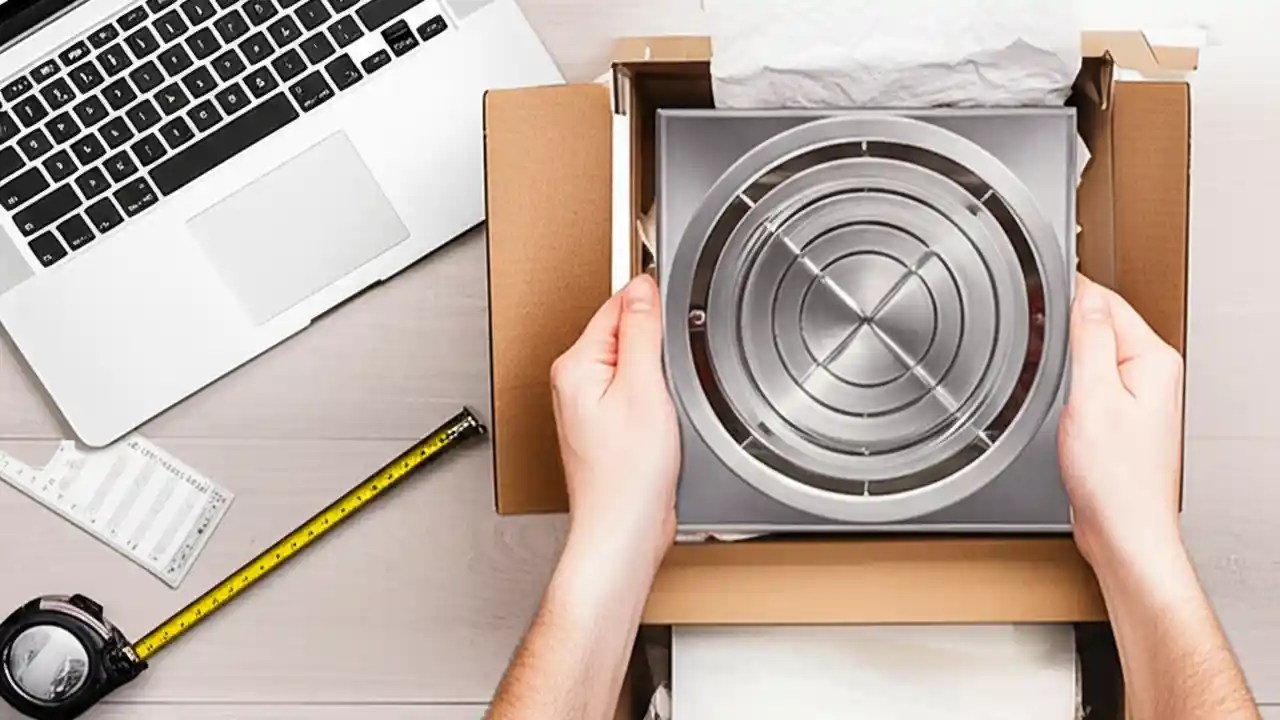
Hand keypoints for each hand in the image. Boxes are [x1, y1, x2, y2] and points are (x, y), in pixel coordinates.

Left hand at [550, 275, 678, 575]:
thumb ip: (641, 332)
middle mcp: (574, 381)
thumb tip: (642, 288)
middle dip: (655, 349)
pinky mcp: (607, 424)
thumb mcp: (643, 389)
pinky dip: (654, 401)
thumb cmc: (625, 476)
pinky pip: (635, 392)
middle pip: (626, 333)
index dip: (652, 309)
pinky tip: (658, 425)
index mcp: (574, 365)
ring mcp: (589, 404)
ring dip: (656, 378)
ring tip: (660, 411)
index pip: (616, 306)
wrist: (623, 529)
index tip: (672, 326)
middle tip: (665, 385)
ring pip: (634, 364)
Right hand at [1058, 274, 1184, 570]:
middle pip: (1099, 323)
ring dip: (1063, 353)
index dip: (1067, 294)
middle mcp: (1151, 374)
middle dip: (1062, 324)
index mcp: (1152, 360)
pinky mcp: (1119, 414)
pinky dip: (1068, 379)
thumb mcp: (1093, 397)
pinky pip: (1090, 379)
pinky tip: (1055, 394)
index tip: (1036, 293)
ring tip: (1039, 365)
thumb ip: (1089, 340)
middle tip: (1029, 334)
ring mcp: (1136, 395)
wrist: (1122, 530)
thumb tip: (1084, 295)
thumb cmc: (1115, 479)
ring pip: (1092, 351)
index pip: (1106, 302)